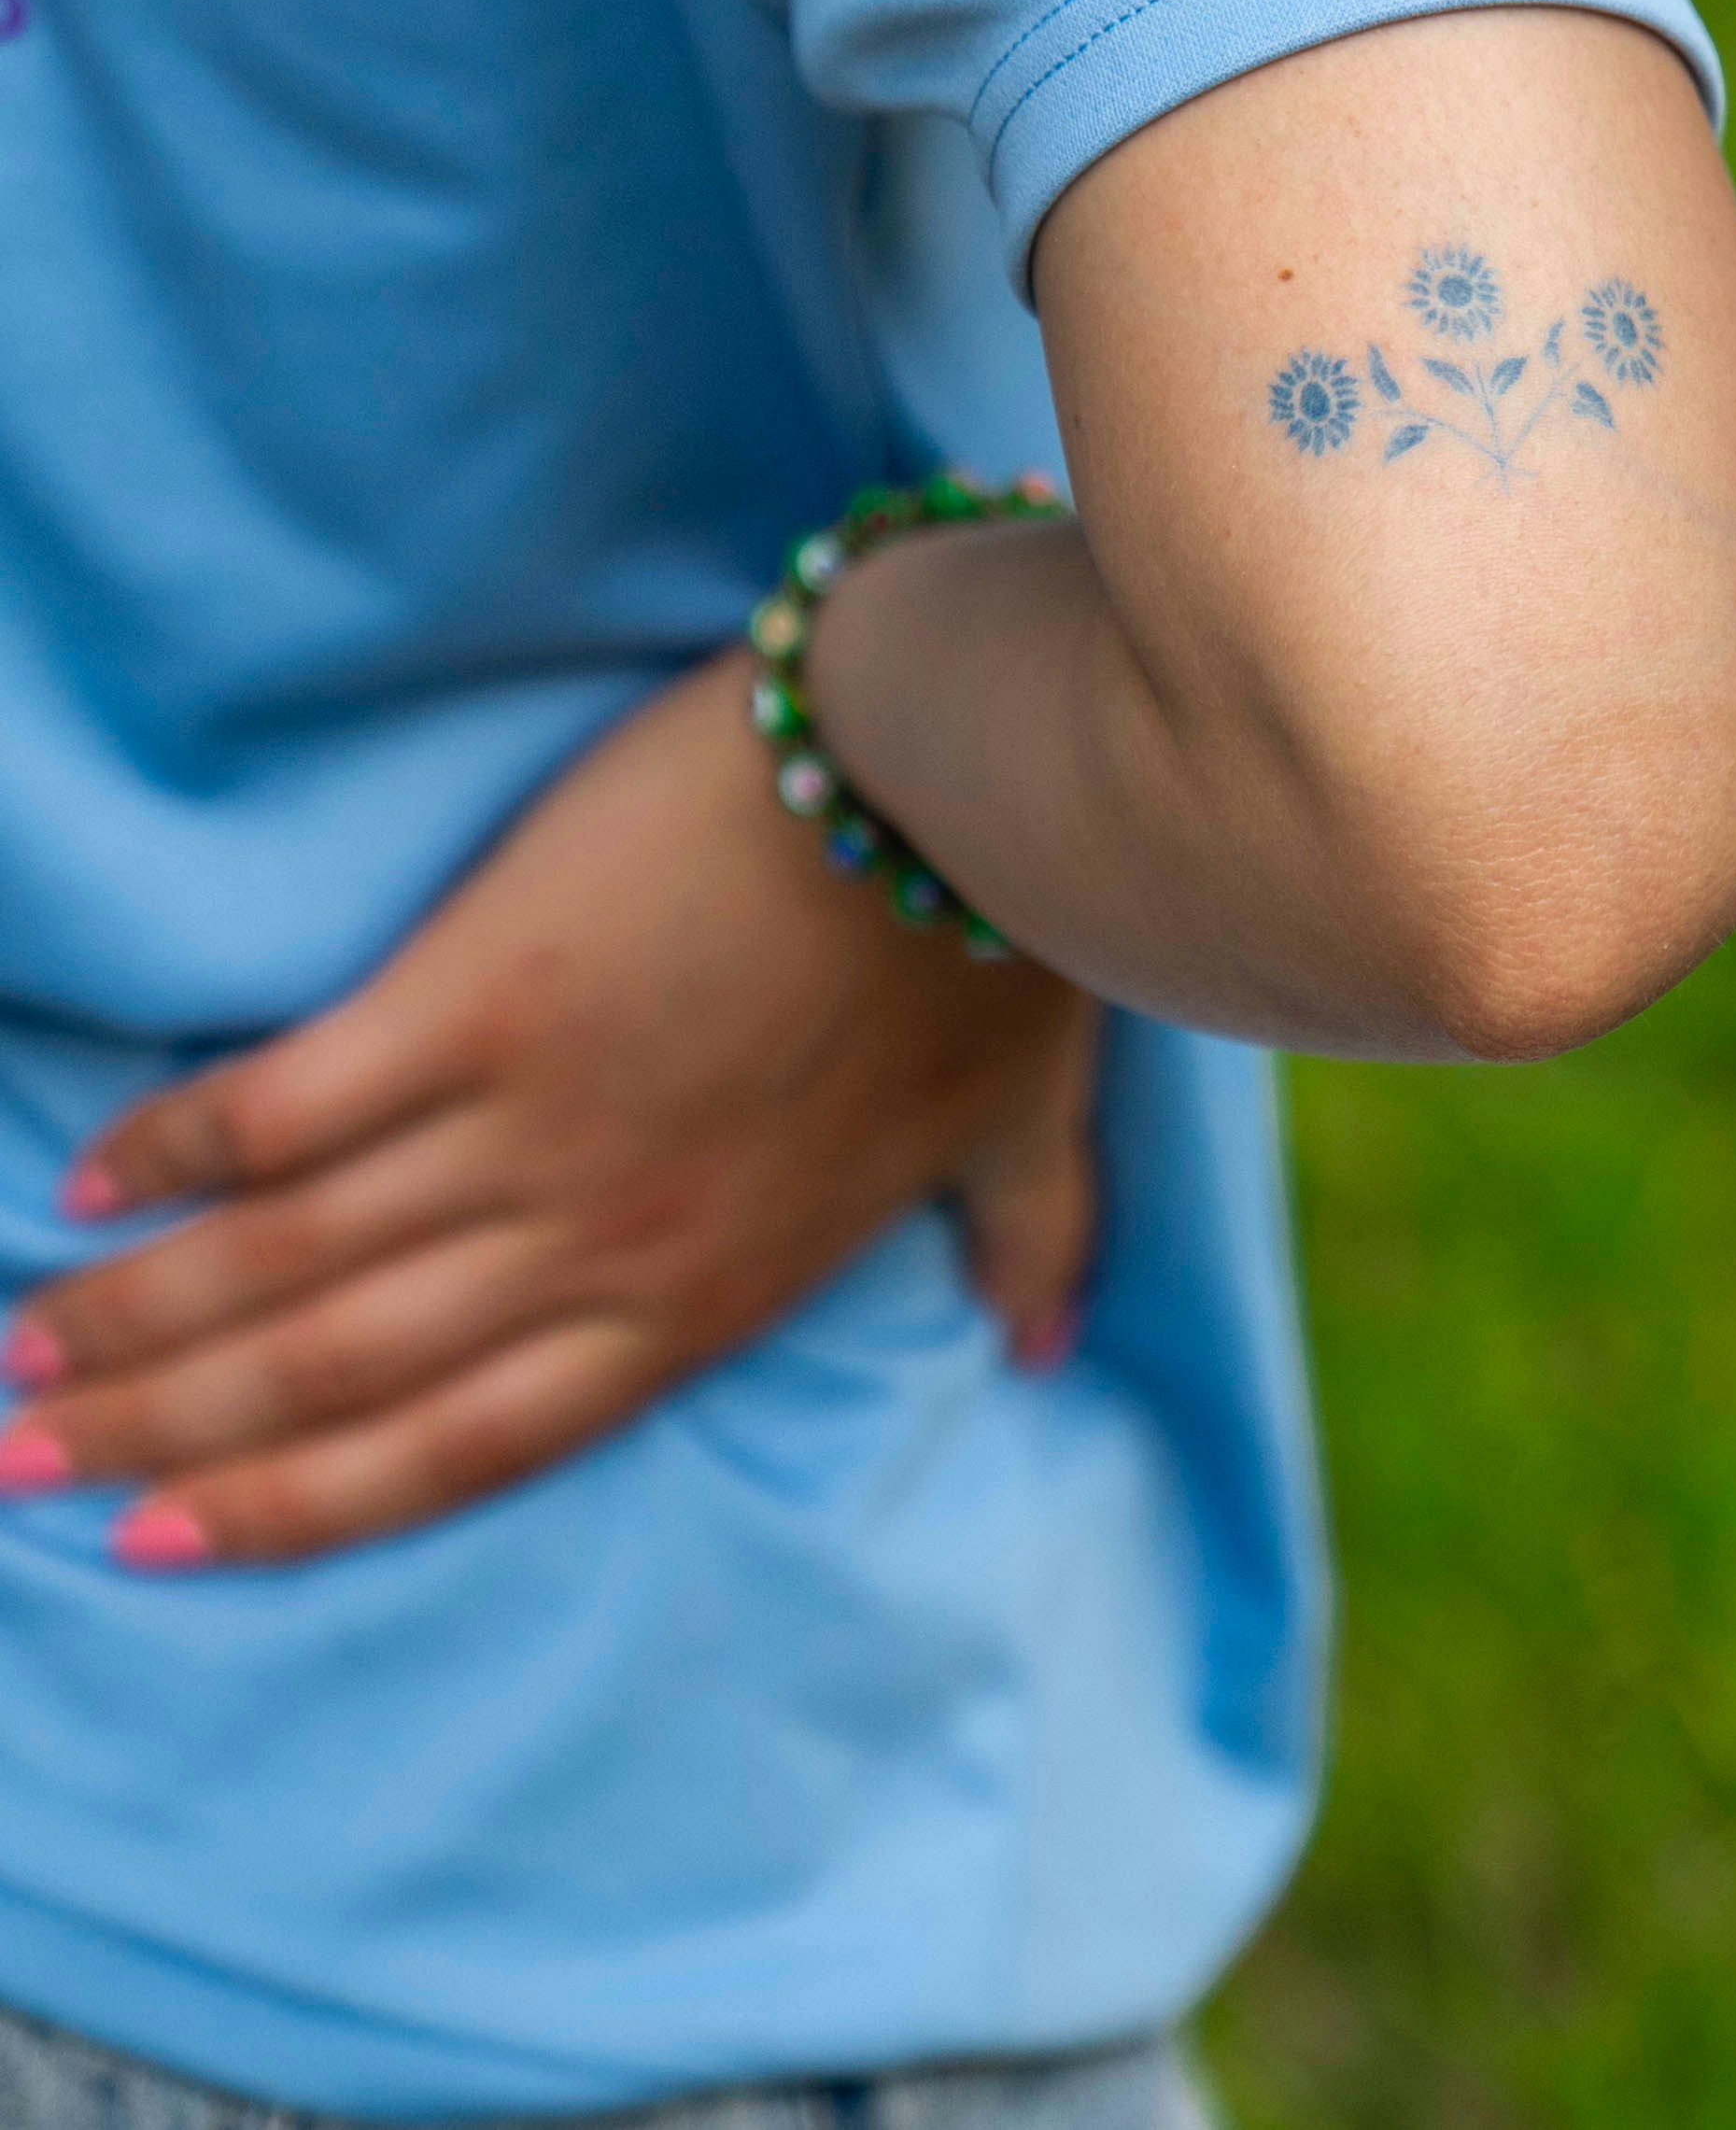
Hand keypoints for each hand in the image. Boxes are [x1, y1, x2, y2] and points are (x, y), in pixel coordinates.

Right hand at [0, 650, 1097, 1566]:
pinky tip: (94, 1183)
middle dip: (164, 1432)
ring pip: (290, 1256)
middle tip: (17, 1463)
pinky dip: (187, 1146)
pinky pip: (298, 1099)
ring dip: (138, 1316)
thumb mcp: (1029, 1131)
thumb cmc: (1003, 943)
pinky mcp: (482, 991)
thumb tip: (1046, 1352)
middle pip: (337, 1370)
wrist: (954, 780)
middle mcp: (593, 1240)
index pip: (463, 1442)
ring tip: (20, 1357)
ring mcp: (530, 1122)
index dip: (303, 1506)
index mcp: (703, 1292)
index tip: (167, 1541)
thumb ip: (1029, 1251)